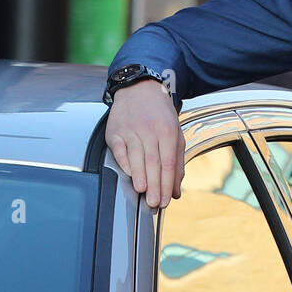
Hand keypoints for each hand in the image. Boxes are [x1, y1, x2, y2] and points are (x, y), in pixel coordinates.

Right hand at [105, 79, 184, 207]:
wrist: (139, 88)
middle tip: (154, 203)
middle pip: (153, 163)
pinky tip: (130, 175)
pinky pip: (119, 150)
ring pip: (136, 158)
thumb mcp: (175, 133)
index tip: (166, 200)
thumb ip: (177, 162)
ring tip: (143, 192)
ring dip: (140, 177)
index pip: (168, 163)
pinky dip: (124, 163)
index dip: (166, 183)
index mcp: (168, 131)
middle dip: (154, 186)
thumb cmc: (160, 114)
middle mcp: (149, 130)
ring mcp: (130, 129)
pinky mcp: (114, 130)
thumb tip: (175, 190)